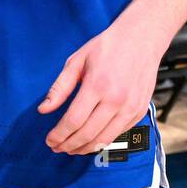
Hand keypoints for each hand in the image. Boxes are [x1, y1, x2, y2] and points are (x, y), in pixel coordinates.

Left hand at [41, 17, 166, 155]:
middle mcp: (116, 99)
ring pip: (104, 139)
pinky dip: (102, 140)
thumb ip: (60, 87)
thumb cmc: (109, 46)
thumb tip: (44, 109)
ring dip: (84, 148)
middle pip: (87, 134)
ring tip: (72, 148)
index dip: (59, 135)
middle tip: (58, 147)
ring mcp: (130, 107)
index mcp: (98, 84)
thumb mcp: (78, 60)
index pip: (74, 120)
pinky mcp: (139, 110)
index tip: (50, 140)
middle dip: (68, 145)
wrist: (142, 38)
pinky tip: (91, 139)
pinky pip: (118, 133)